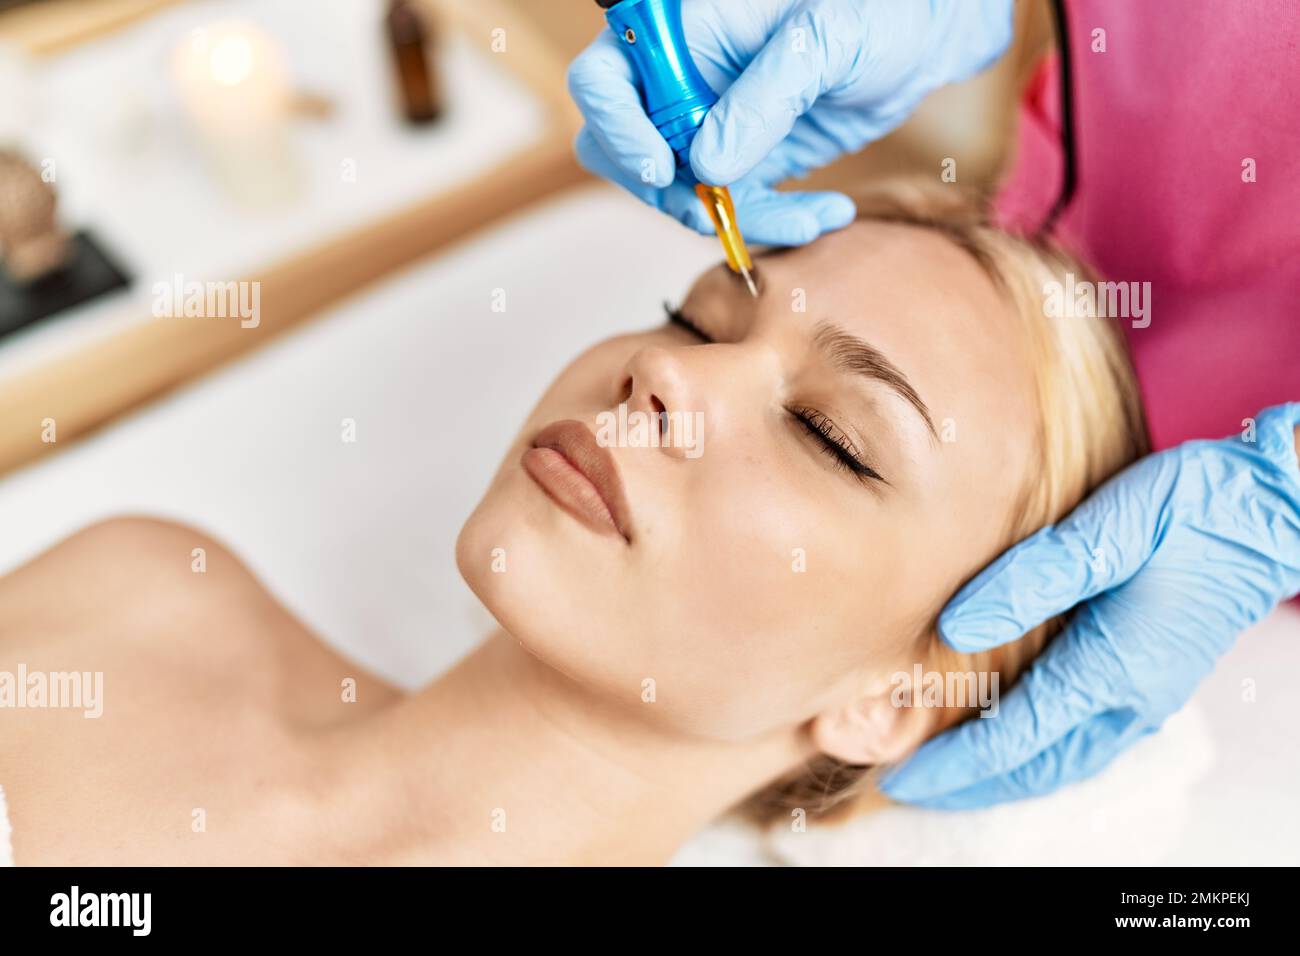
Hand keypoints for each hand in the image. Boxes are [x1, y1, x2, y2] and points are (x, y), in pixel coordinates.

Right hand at [568, 0, 1012, 245]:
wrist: (923, 38)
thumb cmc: (878, 11)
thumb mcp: (826, 42)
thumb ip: (765, 97)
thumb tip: (707, 166)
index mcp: (681, 31)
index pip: (605, 80)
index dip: (618, 129)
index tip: (664, 169)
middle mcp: (681, 79)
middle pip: (620, 147)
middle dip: (666, 190)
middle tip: (716, 208)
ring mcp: (708, 123)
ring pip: (677, 193)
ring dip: (734, 220)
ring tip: (810, 217)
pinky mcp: (743, 161)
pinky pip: (731, 209)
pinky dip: (773, 224)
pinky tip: (827, 213)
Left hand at [879, 403, 1299, 808]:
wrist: (1272, 507)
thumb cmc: (1193, 510)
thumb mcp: (1107, 530)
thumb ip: (1030, 579)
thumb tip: (955, 628)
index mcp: (1111, 667)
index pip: (1016, 738)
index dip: (955, 763)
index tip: (904, 778)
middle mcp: (1131, 698)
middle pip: (1038, 766)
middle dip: (972, 784)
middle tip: (913, 787)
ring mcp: (1149, 694)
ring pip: (1066, 760)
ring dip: (1008, 775)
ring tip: (955, 775)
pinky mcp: (1156, 679)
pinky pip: (1089, 741)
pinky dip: (1043, 754)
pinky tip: (1021, 743)